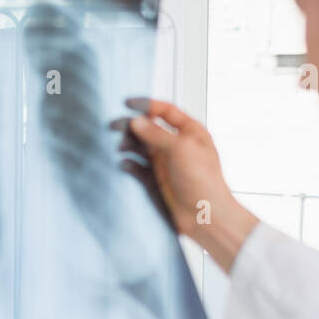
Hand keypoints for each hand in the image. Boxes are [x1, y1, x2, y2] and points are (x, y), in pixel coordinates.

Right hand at [111, 98, 258, 271]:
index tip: (126, 103)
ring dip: (128, 144)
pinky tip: (124, 164)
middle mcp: (176, 145)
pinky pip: (137, 167)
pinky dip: (129, 164)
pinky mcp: (155, 180)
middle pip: (149, 128)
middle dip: (131, 125)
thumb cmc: (202, 179)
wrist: (204, 215)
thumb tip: (135, 121)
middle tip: (113, 126)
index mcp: (189, 132)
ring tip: (119, 147)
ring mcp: (165, 163)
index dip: (146, 105)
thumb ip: (156, 133)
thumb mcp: (181, 148)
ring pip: (140, 147)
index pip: (165, 111)